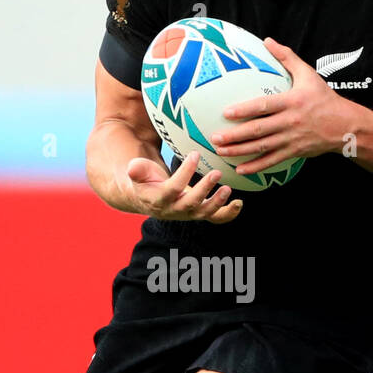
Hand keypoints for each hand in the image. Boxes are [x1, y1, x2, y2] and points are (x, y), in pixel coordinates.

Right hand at [124, 150, 242, 222]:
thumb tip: (132, 168)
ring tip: (228, 189)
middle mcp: (174, 210)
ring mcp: (188, 213)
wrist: (147, 198)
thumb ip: (138, 170)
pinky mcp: (198, 213)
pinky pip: (215, 218)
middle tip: (216, 172)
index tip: (194, 154)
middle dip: (204, 190)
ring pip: (204, 213)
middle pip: (191, 204)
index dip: (184, 173)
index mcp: (159, 200)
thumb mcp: (138, 173)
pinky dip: (228, 213)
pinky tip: (239, 204)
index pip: (173, 189)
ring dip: (218, 202)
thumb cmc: (145, 180)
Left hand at [211, 37, 352, 173]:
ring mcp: (291, 139)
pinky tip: (240, 169)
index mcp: (292, 102)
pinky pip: (272, 160)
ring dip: (240, 151)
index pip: (264, 106)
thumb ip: (287, 57)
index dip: (245, 110)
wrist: (345, 126)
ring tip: (221, 151)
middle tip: (215, 137)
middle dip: (235, 135)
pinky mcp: (294, 152)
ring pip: (262, 147)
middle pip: (258, 130)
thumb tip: (267, 41)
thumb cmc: (324, 98)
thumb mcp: (308, 74)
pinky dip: (256, 166)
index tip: (226, 113)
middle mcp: (290, 122)